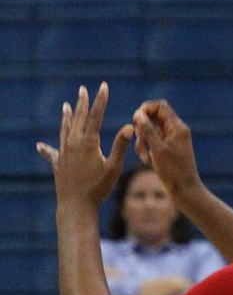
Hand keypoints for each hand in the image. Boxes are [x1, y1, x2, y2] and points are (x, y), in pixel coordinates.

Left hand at [36, 83, 131, 207]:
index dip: (100, 100)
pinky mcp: (58, 165)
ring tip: (66, 106)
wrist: (76, 207)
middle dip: (82, 103)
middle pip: (78, 119)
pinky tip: (40, 146)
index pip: (95, 116)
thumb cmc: (98, 189)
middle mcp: (73, 145)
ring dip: (66, 118)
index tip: (103, 86)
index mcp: (88, 143)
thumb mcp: (113, 168)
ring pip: (65, 131)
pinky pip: (52, 153)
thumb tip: (130, 126)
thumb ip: (120, 146)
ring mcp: (64, 154)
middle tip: (83, 89)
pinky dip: (47, 149)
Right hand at [131, 99, 200, 204]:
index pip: (160, 106)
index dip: (145, 109)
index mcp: (177, 127)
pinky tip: (147, 161)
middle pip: (153, 118)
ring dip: (142, 141)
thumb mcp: (158, 150)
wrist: (185, 190)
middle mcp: (176, 131)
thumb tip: (139, 114)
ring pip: (150, 131)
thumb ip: (148, 130)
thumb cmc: (173, 171)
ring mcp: (171, 140)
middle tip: (140, 139)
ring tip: (144, 156)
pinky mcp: (167, 150)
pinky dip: (147, 149)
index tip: (136, 120)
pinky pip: (152, 142)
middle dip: (142, 128)